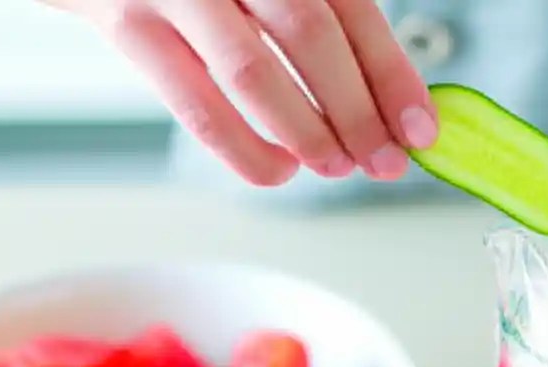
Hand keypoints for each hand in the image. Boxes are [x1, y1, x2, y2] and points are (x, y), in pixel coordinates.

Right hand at [52, 0, 436, 185]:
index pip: (351, 7)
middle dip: (356, 110)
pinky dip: (244, 148)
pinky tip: (279, 169)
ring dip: (305, 132)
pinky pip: (195, 104)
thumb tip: (385, 106)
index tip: (420, 129)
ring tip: (336, 167)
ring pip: (252, 72)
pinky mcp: (126, 25)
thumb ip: (318, 22)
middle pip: (309, 33)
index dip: (391, 74)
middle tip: (385, 162)